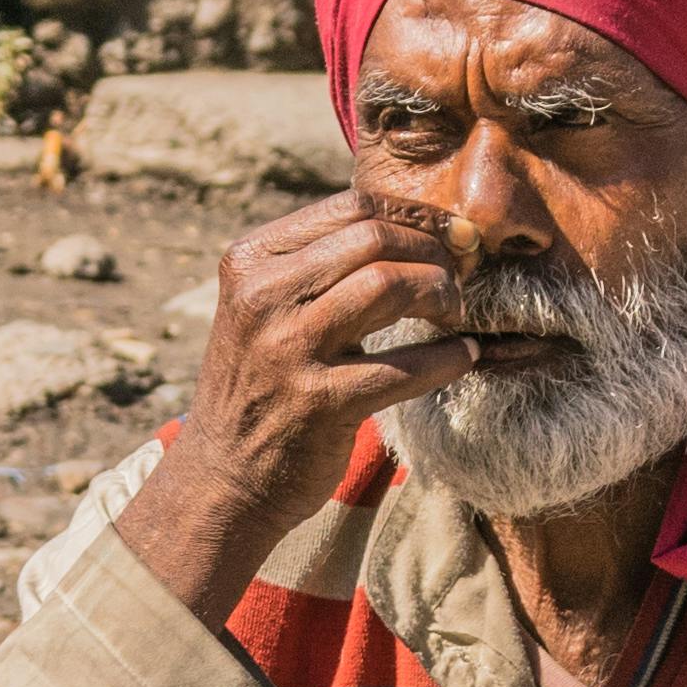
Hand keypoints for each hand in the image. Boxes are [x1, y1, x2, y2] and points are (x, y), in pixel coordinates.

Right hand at [112, 193, 483, 623]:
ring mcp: (288, 350)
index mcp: (250, 261)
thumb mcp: (264, 310)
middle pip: (374, 237)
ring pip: (389, 285)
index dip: (414, 217)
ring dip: (440, 294)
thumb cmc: (260, 387)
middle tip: (459, 275)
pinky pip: (404, 367)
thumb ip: (316, 266)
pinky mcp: (318, 404)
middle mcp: (262, 297)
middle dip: (432, 251)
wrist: (221, 479)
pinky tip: (465, 356)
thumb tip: (411, 227)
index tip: (446, 237)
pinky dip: (448, 358)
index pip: (350, 207)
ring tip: (455, 313)